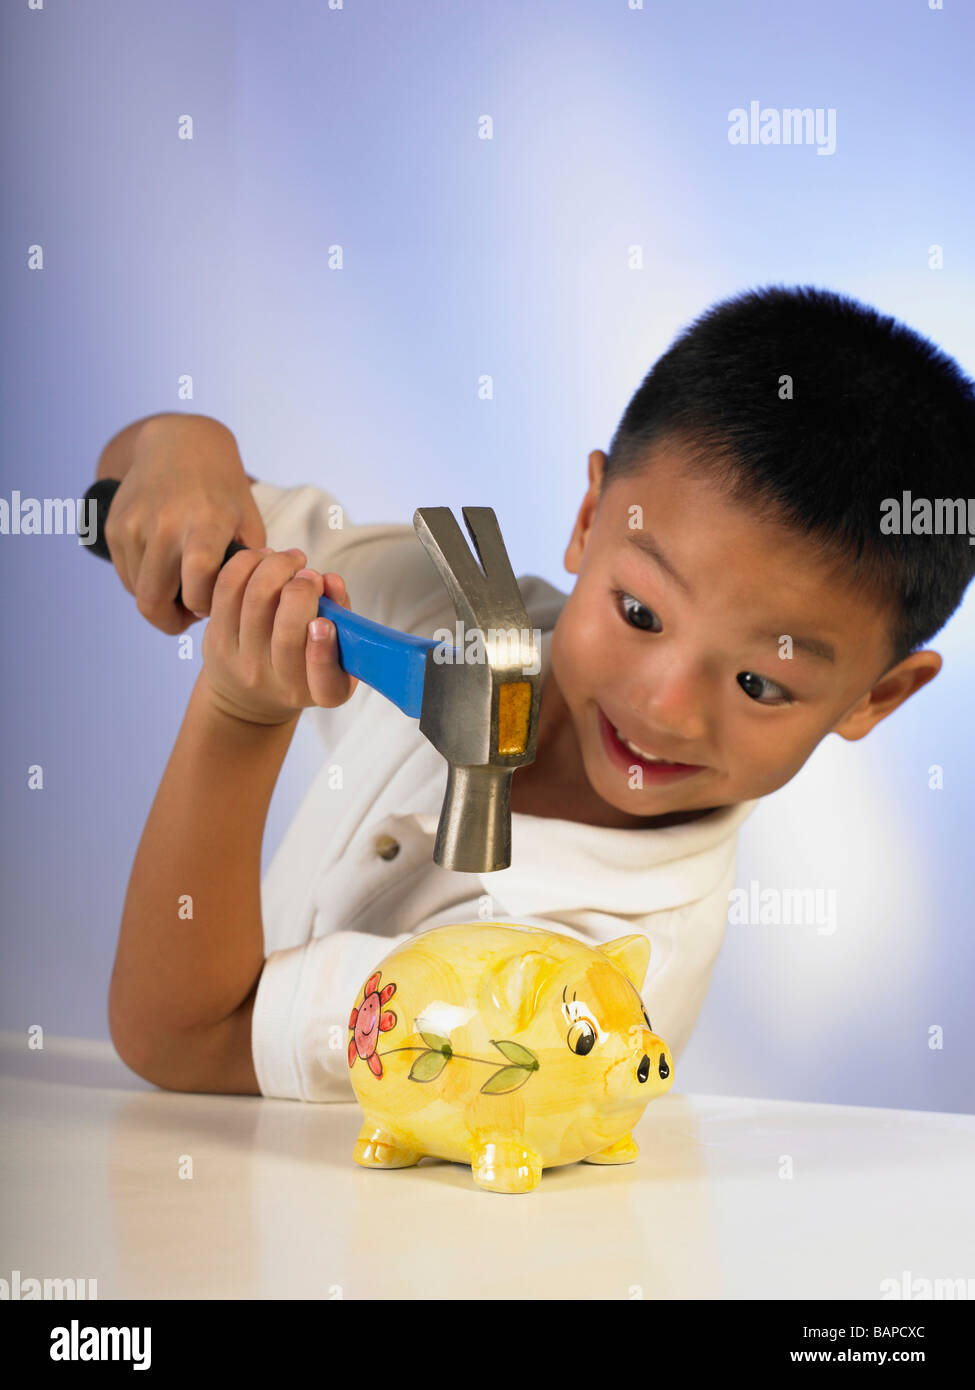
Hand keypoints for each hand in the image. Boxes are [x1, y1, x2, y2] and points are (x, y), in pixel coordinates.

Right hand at [101, 414, 265, 634]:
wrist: (180, 446)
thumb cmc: (222, 492)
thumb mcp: (249, 522)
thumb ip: (249, 567)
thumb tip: (248, 607)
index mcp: (205, 525)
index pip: (197, 585)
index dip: (204, 606)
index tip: (214, 604)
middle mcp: (165, 525)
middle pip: (153, 600)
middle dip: (171, 621)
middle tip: (190, 615)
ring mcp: (134, 525)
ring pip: (138, 592)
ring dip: (158, 600)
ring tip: (181, 586)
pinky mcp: (115, 526)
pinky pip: (125, 575)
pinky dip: (143, 582)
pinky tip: (164, 568)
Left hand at [200, 548, 359, 725]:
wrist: (246, 697)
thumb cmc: (299, 668)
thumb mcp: (333, 658)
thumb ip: (342, 618)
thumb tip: (332, 581)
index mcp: (313, 691)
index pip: (323, 679)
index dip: (324, 648)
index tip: (324, 622)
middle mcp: (275, 682)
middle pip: (287, 630)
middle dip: (303, 589)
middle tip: (311, 576)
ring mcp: (241, 661)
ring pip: (256, 598)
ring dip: (277, 567)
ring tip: (291, 561)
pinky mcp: (215, 639)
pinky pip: (227, 588)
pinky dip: (248, 563)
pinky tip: (264, 559)